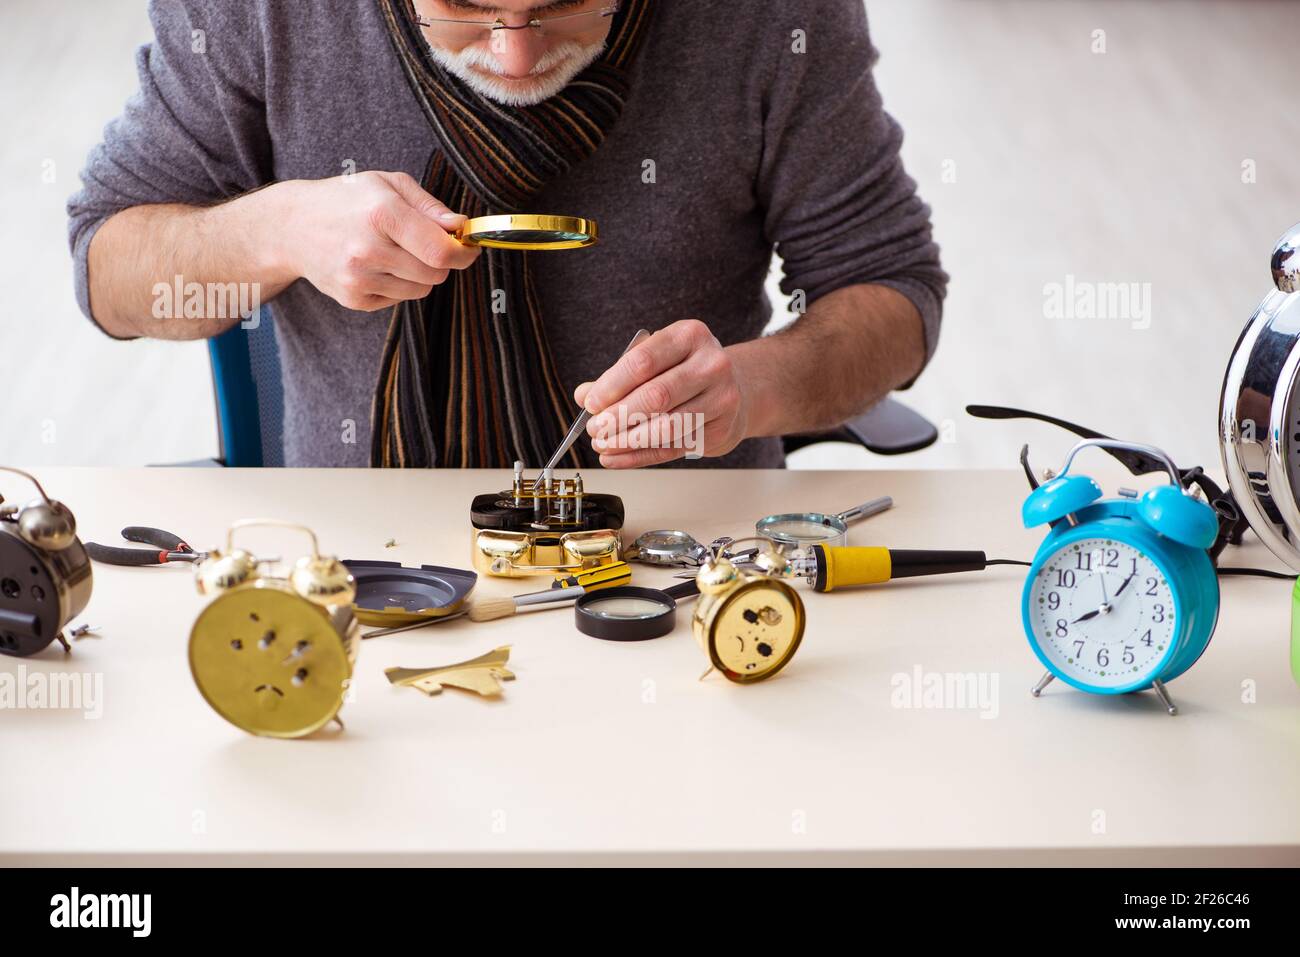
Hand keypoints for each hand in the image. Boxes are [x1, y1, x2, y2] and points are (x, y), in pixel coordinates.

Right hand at [278, 171, 480, 311]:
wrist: (292, 227)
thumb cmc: (346, 200)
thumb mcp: (388, 184)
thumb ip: (430, 206)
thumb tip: (461, 227)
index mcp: (381, 214)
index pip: (440, 251)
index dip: (463, 253)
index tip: (468, 247)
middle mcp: (367, 249)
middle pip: (435, 274)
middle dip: (440, 261)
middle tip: (426, 244)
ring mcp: (358, 279)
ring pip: (421, 290)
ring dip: (419, 274)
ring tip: (394, 251)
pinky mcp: (354, 300)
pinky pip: (399, 300)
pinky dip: (397, 285)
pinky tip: (376, 265)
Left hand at [574, 319, 753, 467]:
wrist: (736, 388)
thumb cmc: (687, 370)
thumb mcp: (657, 359)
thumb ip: (620, 375)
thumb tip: (584, 396)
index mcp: (690, 336)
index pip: (643, 362)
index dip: (611, 385)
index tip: (591, 403)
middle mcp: (711, 364)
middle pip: (656, 396)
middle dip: (618, 416)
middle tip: (595, 429)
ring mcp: (721, 398)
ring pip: (666, 427)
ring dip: (628, 441)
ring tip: (603, 445)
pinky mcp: (720, 430)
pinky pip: (673, 449)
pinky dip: (639, 457)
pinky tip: (617, 457)